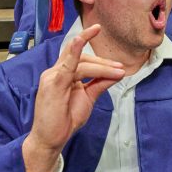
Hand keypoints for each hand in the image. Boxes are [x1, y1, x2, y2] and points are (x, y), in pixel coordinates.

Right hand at [22, 25, 124, 171]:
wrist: (51, 140)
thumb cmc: (65, 120)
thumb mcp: (88, 98)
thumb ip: (100, 84)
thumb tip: (116, 73)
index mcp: (62, 74)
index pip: (79, 56)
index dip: (90, 46)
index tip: (99, 31)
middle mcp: (55, 72)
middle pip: (81, 57)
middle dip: (103, 62)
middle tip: (121, 69)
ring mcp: (52, 77)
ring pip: (80, 62)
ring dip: (101, 66)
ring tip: (118, 71)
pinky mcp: (53, 84)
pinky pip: (66, 65)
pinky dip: (74, 52)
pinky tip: (80, 41)